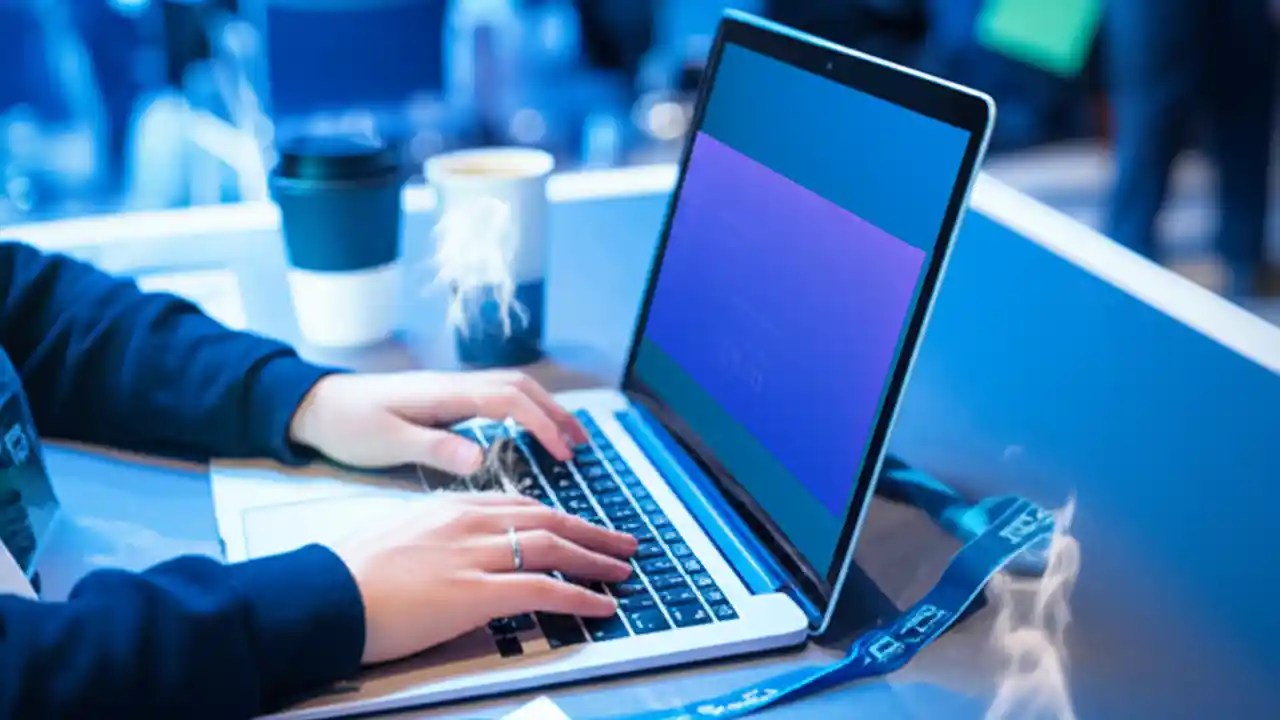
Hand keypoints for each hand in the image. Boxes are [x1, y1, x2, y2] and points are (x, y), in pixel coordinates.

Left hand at [289, 370, 587, 474]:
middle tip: (583, 445)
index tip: (564, 452)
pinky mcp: (445, 401)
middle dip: (556, 412)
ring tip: (570, 437)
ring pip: (512, 390)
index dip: (542, 424)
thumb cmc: (348, 424)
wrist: (314, 405)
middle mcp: (454, 386)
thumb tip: (481, 457)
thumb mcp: (388, 442)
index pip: (510, 401)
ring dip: (545, 409)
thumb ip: (435, 448)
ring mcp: (451, 391)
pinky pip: (497, 399)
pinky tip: (530, 431)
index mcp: (445, 394)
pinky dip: (524, 411)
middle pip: (521, 388)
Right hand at [334, 492, 637, 663]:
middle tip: (623, 543)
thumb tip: (456, 555)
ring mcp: (473, 555)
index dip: (560, 517)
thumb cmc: (347, 574)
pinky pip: (543, 590)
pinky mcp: (474, 593)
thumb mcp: (398, 539)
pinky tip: (601, 605)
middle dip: (591, 531)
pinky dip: (580, 596)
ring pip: (553, 546)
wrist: (320, 595)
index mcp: (450, 508)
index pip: (521, 505)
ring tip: (623, 571)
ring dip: (596, 559)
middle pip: (548, 518)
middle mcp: (469, 522)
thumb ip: (436, 539)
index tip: (583, 526)